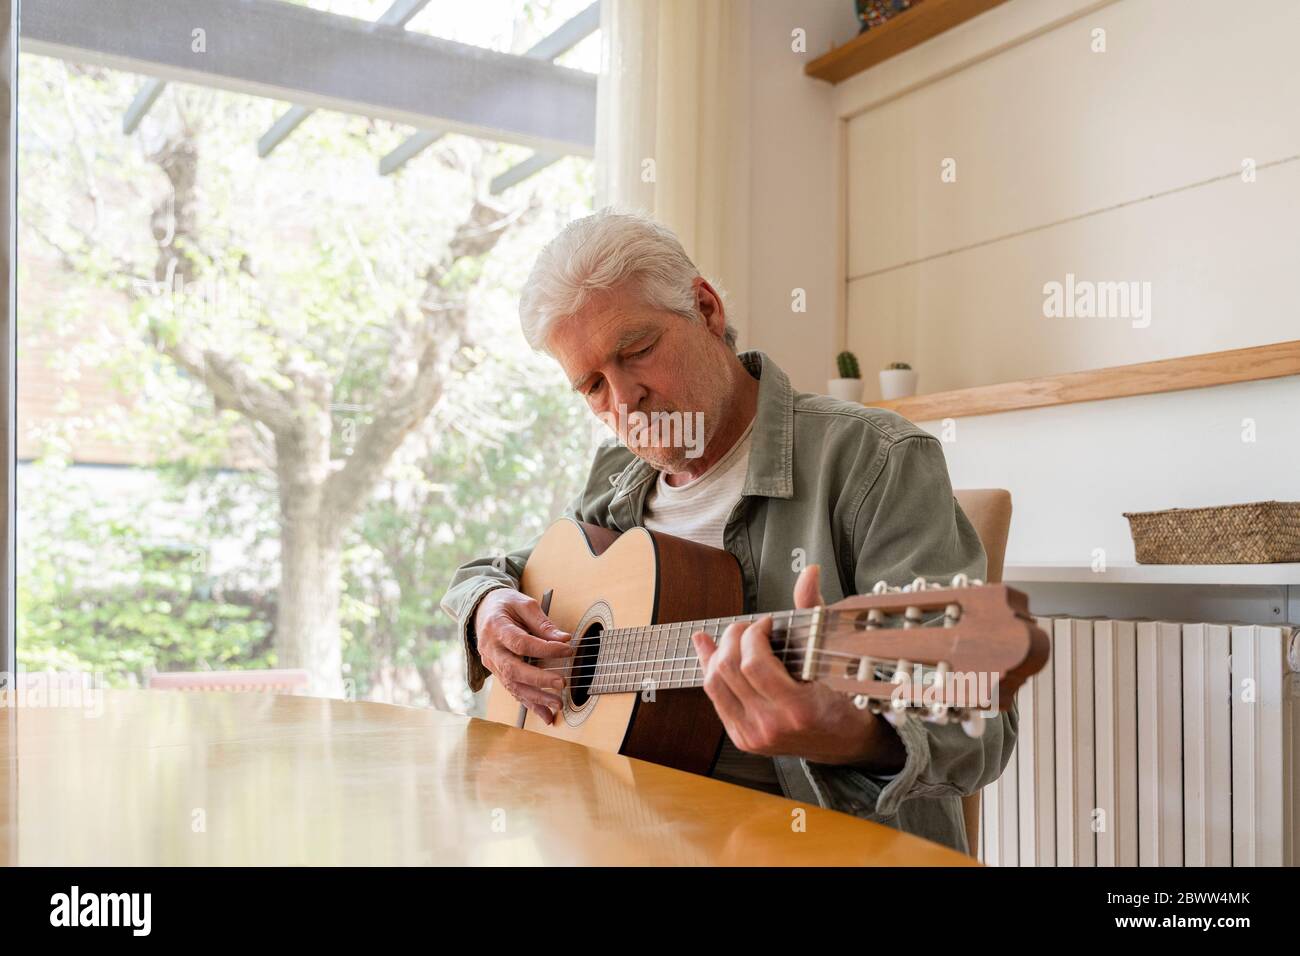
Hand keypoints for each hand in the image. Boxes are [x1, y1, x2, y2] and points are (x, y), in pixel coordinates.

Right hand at [474, 588, 573, 724]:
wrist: (482, 610)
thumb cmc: (505, 605)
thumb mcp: (524, 604)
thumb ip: (543, 623)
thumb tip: (564, 639)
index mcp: (496, 628)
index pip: (521, 643)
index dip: (545, 649)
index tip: (567, 650)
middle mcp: (491, 649)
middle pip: (513, 669)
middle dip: (539, 679)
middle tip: (562, 683)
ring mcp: (492, 664)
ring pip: (512, 686)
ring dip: (536, 698)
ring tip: (558, 704)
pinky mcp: (497, 674)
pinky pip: (513, 691)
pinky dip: (530, 705)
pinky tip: (546, 715)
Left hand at [690, 565, 904, 769]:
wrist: (844, 743)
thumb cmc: (844, 698)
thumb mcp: (834, 658)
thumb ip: (814, 612)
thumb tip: (809, 573)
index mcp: (798, 708)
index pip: (754, 664)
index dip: (754, 634)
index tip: (767, 623)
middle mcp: (771, 725)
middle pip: (728, 669)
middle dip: (734, 637)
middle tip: (750, 628)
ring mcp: (753, 735)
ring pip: (714, 683)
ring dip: (719, 652)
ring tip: (735, 638)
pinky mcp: (742, 738)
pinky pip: (714, 697)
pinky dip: (710, 669)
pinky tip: (710, 650)